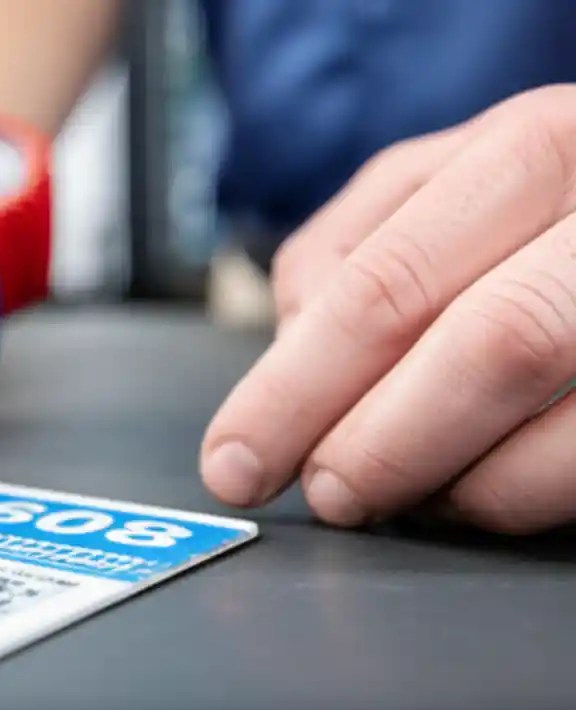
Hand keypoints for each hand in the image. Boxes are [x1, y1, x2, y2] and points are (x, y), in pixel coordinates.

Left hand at [199, 84, 575, 534]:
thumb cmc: (538, 205)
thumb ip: (346, 256)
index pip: (385, 285)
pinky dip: (522, 492)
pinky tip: (476, 489)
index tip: (232, 460)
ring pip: (559, 401)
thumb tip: (286, 358)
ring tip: (393, 494)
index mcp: (532, 149)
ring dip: (451, 477)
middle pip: (488, 343)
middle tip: (323, 493)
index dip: (293, 391)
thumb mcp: (436, 190)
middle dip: (376, 442)